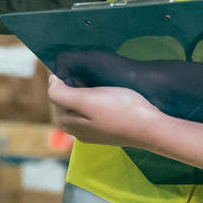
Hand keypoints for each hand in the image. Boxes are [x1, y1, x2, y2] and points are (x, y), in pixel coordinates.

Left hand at [48, 74, 167, 149]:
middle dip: (73, 86)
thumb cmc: (121, 110)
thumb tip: (51, 83)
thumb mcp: (86, 99)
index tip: (77, 69)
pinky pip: (94, 112)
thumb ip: (61, 93)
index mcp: (68, 123)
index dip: (63, 79)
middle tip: (87, 73)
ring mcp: (93, 133)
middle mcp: (77, 131)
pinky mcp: (107, 131)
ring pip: (81, 107)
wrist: (151, 128)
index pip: (55, 95)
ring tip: (99, 82)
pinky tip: (109, 94)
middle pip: (67, 101)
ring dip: (85, 92)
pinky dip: (96, 101)